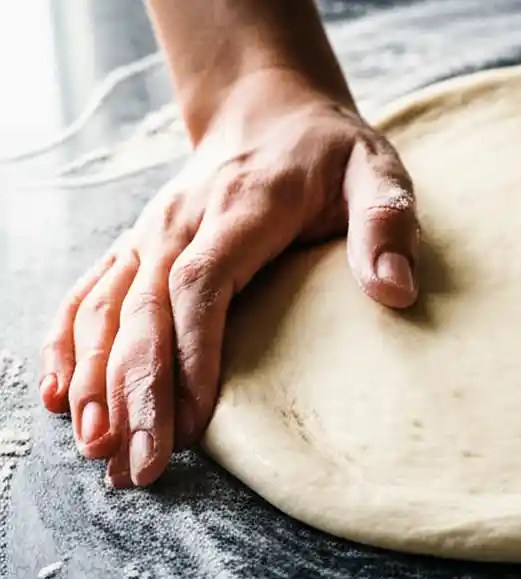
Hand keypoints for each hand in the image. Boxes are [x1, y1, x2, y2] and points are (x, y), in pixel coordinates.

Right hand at [39, 69, 420, 486]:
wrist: (271, 109)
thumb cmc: (332, 153)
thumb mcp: (377, 172)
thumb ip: (387, 223)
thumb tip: (394, 290)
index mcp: (243, 208)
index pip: (202, 284)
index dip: (192, 352)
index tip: (193, 419)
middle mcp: (182, 221)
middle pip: (147, 310)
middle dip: (137, 390)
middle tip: (141, 463)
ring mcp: (153, 233)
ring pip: (110, 309)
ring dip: (98, 380)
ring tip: (99, 449)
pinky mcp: (139, 246)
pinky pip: (92, 295)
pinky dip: (70, 345)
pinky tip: (62, 398)